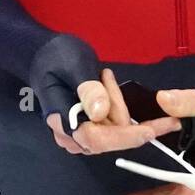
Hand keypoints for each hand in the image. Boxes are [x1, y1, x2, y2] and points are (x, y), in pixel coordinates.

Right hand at [44, 67, 181, 155]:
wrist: (42, 56)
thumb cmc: (57, 56)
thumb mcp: (75, 64)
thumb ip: (87, 88)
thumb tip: (100, 113)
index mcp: (62, 121)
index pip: (97, 139)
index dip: (125, 137)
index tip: (152, 131)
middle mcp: (70, 136)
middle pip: (110, 134)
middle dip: (118, 106)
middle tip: (105, 74)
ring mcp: (78, 136)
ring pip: (113, 129)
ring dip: (115, 103)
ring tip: (101, 76)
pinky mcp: (87, 131)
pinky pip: (111, 125)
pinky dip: (114, 105)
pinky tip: (102, 84)